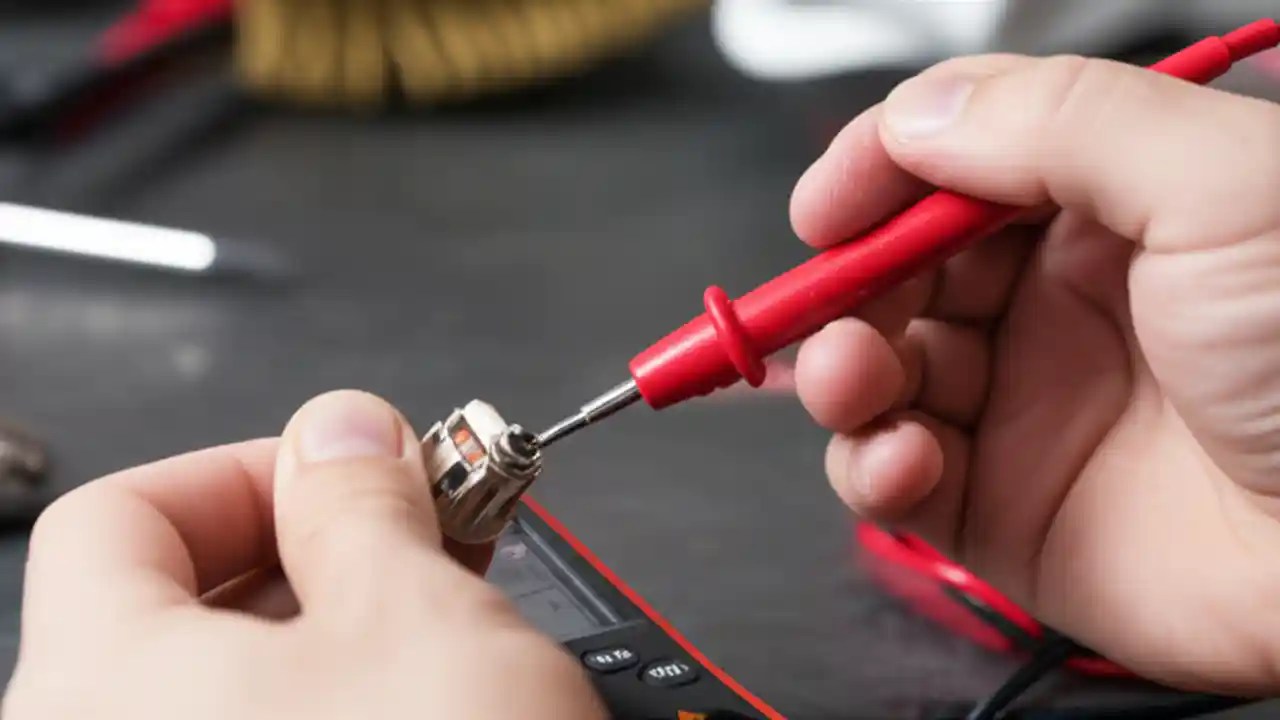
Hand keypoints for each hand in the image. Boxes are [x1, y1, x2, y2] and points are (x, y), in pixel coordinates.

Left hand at [3, 391, 605, 718]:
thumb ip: (368, 503)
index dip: (250, 465)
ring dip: (347, 622)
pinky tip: (430, 686)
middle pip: (180, 597)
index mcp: (105, 685)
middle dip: (323, 544)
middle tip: (425, 527)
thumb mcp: (422, 624)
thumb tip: (348, 429)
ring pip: (237, 677)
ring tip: (447, 608)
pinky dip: (346, 693)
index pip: (121, 513)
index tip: (353, 465)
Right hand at [791, 54, 1279, 692]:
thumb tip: (922, 119)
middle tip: (835, 305)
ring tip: (857, 382)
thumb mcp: (1222, 189)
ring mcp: (1021, 408)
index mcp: (1107, 210)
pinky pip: (892, 477)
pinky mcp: (999, 508)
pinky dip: (870, 466)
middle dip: (849, 284)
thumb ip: (1062, 123)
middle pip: (897, 271)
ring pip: (878, 372)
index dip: (878, 173)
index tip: (828, 205)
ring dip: (843, 374)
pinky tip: (903, 460)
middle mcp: (1054, 305)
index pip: (954, 163)